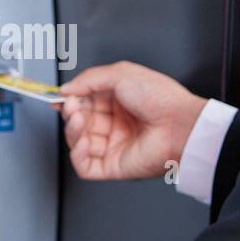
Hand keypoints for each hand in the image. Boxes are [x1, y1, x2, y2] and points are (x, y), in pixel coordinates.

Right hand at [59, 61, 206, 180]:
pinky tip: (81, 141)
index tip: (59, 96)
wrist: (180, 124)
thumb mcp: (121, 74)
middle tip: (71, 106)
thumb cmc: (161, 99)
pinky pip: (85, 166)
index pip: (84, 102)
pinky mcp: (113, 166)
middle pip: (79, 122)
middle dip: (70, 113)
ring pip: (78, 143)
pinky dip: (77, 154)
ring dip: (72, 130)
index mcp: (119, 102)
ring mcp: (114, 146)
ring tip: (78, 119)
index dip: (70, 100)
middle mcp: (116, 124)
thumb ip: (89, 79)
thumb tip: (66, 89)